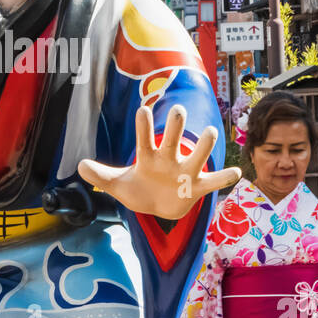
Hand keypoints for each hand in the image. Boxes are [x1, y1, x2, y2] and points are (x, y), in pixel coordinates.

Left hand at [77, 104, 241, 219]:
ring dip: (205, 146)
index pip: (145, 139)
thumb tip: (80, 166)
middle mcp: (169, 159)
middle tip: (179, 110)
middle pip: (174, 138)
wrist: (159, 207)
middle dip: (177, 126)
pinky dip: (224, 178)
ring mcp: (185, 171)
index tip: (143, 110)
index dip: (144, 126)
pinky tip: (237, 172)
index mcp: (148, 157)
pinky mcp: (197, 187)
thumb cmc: (140, 190)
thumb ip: (101, 176)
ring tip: (210, 133)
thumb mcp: (118, 186)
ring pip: (198, 155)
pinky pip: (213, 182)